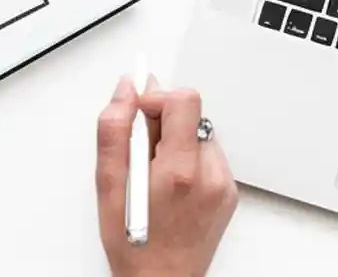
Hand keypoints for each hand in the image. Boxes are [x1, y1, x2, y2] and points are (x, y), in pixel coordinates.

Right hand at [97, 78, 237, 276]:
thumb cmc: (134, 245)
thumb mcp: (108, 187)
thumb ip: (115, 132)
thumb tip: (126, 92)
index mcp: (179, 172)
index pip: (183, 101)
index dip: (156, 97)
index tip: (138, 108)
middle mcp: (209, 175)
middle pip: (193, 115)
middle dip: (163, 122)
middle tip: (141, 152)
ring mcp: (224, 185)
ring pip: (200, 135)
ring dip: (176, 143)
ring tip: (155, 175)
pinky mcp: (229, 193)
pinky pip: (209, 157)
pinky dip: (189, 161)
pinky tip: (173, 187)